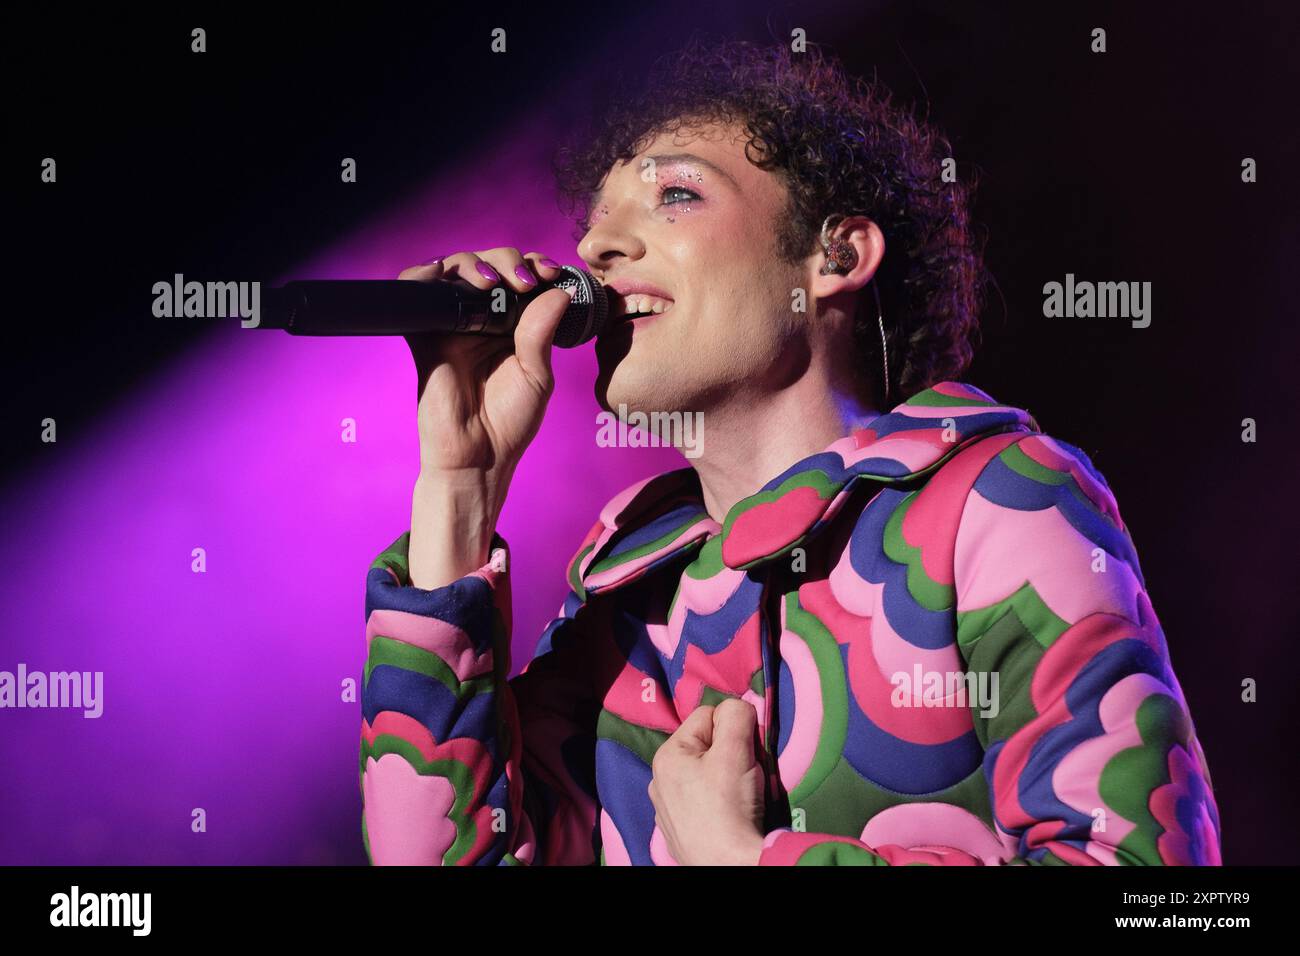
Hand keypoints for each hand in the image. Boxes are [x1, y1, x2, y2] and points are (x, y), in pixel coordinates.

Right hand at [399, 248, 572, 476]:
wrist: (477, 457)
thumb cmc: (509, 422)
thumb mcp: (537, 375)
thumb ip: (541, 332)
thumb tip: (559, 291)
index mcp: (514, 324)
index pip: (522, 277)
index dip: (535, 265)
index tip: (553, 273)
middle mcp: (482, 318)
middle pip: (489, 266)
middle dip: (508, 261)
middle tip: (525, 281)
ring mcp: (451, 324)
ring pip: (454, 271)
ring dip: (474, 264)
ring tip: (494, 283)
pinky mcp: (424, 334)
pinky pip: (413, 294)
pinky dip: (422, 275)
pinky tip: (441, 274)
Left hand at [648, 698, 766, 865]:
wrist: (729, 865)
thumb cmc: (729, 805)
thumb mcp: (736, 749)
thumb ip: (736, 715)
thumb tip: (738, 705)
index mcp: (666, 755)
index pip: (706, 716)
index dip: (732, 727)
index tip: (745, 750)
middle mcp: (658, 780)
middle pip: (705, 746)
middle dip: (728, 754)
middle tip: (744, 776)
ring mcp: (665, 810)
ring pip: (703, 775)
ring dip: (722, 779)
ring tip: (738, 799)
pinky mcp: (678, 832)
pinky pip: (700, 803)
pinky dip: (715, 805)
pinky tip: (726, 817)